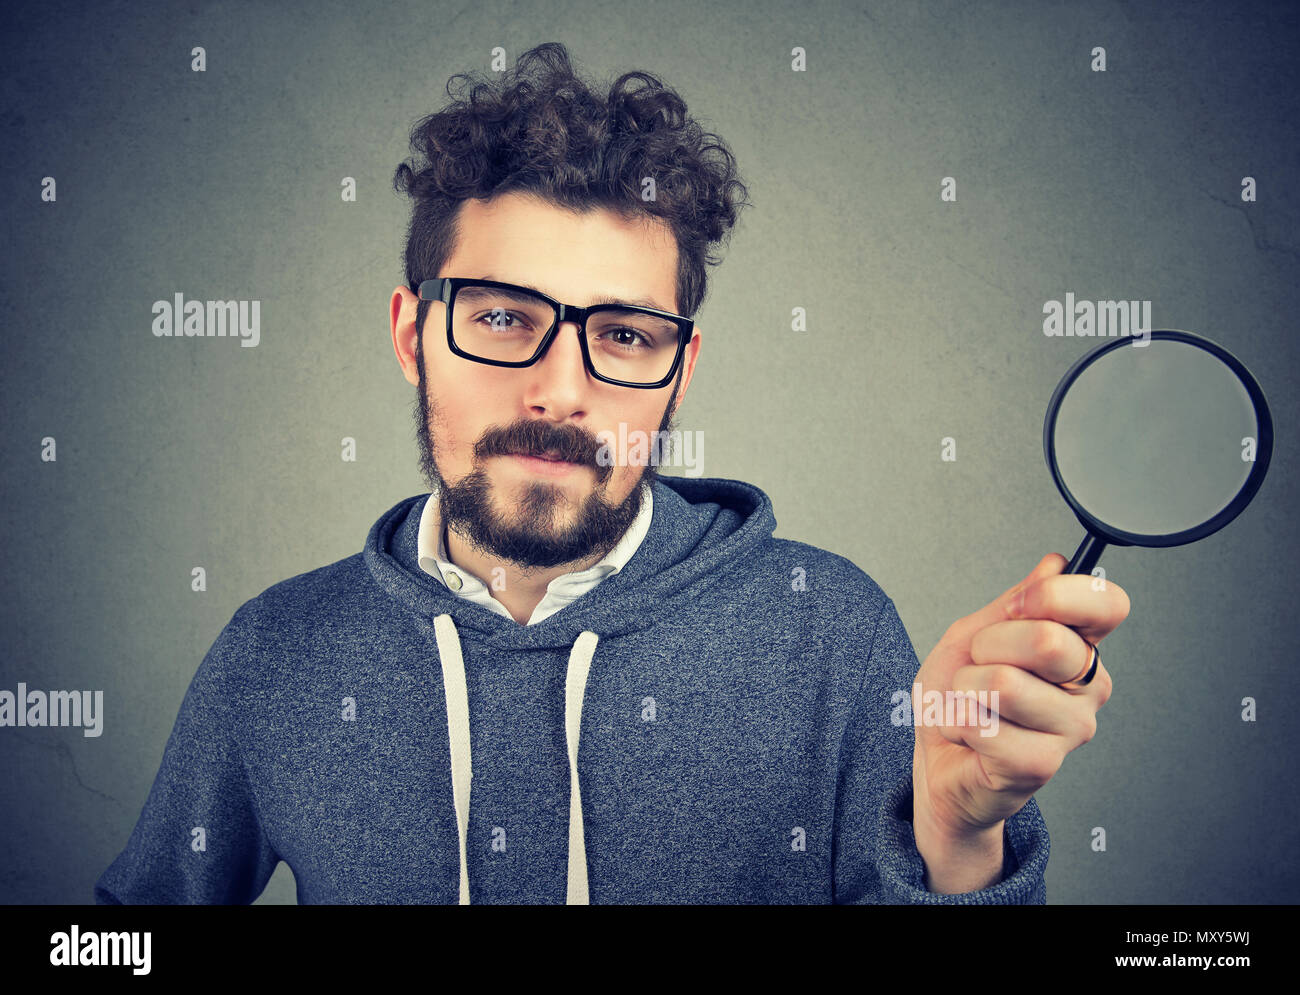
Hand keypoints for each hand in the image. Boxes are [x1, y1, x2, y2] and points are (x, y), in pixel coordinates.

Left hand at [912, 553, 1126, 856]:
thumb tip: (1055, 564)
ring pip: (1005, 684)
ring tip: (971, 703)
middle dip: (987, 646)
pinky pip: (983, 724)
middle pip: (1047, 640)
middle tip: (978, 667)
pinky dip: (955, 722)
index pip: (1107, 604)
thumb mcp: (974, 634)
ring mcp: (1070, 728)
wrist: (939, 760)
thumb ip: (1014, 602)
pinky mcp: (1041, 764)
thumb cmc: (959, 697)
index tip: (1016, 608)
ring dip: (965, 688)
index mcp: (1078, 645)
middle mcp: (1086, 685)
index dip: (1055, 595)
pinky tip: (968, 735)